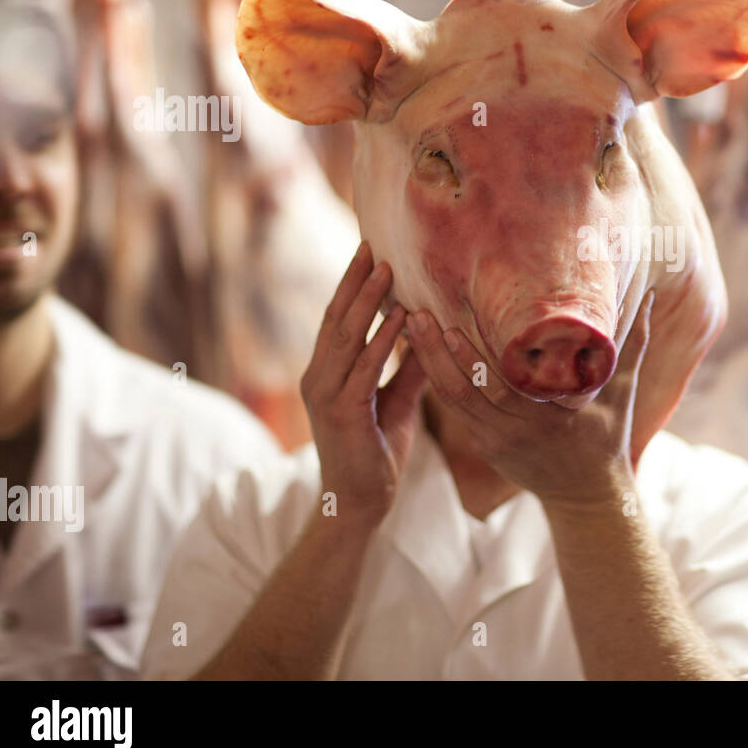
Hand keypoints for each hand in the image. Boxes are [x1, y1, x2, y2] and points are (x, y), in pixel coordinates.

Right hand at [300, 241, 425, 528]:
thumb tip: (429, 333)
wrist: (360, 502)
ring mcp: (325, 394)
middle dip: (355, 281)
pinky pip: (363, 368)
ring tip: (387, 269)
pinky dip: (382, 340)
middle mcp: (318, 378)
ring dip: (368, 301)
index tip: (369, 252)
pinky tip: (400, 317)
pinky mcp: (341, 413)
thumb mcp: (396, 401)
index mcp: (326, 373)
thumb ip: (408, 368)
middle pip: (337, 318)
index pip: (338, 319)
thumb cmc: (376, 452)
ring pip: (347, 336)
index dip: (352, 285)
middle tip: (374, 245)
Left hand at [407, 293, 653, 510]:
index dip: (472, 356)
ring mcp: (496, 443)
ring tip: (409, 327)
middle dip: (435, 352)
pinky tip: (420, 354)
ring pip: (451, 402)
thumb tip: (650, 296)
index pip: (499, 385)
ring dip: (427, 364)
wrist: (588, 496)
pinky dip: (434, 382)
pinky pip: (454, 413)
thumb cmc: (608, 439)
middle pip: (464, 391)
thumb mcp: (623, 394)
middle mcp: (515, 432)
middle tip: (415, 314)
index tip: (454, 321)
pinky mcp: (484, 448)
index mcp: (547, 418)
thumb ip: (633, 346)